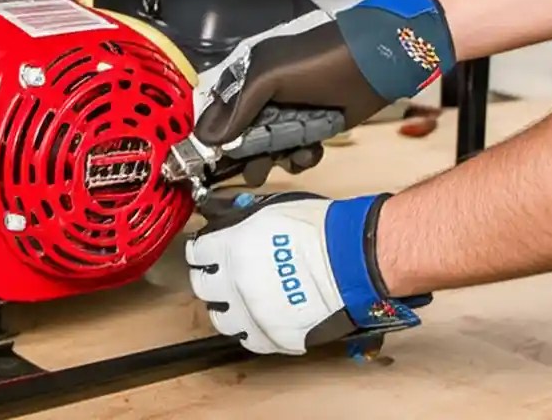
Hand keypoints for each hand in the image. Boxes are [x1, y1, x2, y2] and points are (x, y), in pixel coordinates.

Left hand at [187, 192, 427, 354]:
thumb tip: (228, 225)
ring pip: (221, 318)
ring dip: (226, 307)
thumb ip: (242, 223)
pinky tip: (257, 318)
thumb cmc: (322, 231)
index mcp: (233, 249)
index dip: (201, 251)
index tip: (203, 253)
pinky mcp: (274, 336)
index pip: (197, 253)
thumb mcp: (271, 212)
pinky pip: (249, 339)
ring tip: (237, 300)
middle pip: (203, 286)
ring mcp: (254, 313)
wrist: (354, 259)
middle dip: (209, 278)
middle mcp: (236, 283)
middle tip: (219, 274)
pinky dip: (250, 330)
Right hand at [195, 0, 455, 146]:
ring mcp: (290, 115)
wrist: (376, 63)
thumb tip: (208, 138)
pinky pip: (296, 153)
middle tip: (259, 166)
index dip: (218, 137)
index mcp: (249, 79)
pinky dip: (302, 158)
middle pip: (242, 138)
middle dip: (249, 156)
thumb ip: (237, 107)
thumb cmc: (321, 62)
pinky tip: (313, 151)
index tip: (220, 158)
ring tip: (295, 155)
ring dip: (277, 160)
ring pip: (269, 150)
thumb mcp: (270, 77)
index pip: (219, 114)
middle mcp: (265, 98)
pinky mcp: (314, 128)